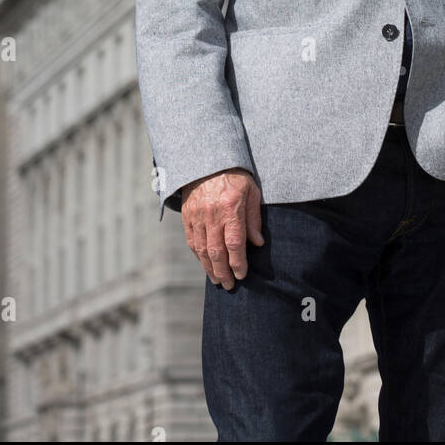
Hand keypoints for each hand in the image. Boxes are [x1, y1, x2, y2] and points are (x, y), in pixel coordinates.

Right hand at [181, 168, 263, 289]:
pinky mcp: (187, 215)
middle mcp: (212, 214)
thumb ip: (254, 218)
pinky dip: (198, 256)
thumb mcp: (252, 191)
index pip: (234, 243)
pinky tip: (205, 264)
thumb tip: (257, 243)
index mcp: (230, 207)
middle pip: (216, 251)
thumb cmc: (235, 175)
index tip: (242, 275)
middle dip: (223, 272)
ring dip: (209, 268)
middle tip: (229, 285)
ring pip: (201, 250)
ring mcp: (197, 215)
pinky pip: (191, 241)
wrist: (207, 159)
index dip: (238, 263)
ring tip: (217, 280)